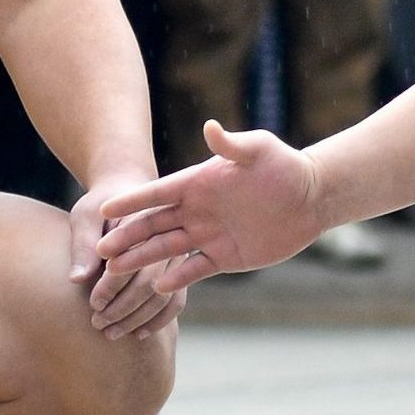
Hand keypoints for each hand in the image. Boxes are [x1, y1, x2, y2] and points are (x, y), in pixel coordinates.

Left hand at [70, 176, 188, 341]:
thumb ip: (83, 244)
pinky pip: (176, 301)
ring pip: (165, 296)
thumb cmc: (100, 205)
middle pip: (151, 283)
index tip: (92, 304)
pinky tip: (140, 334)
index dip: (111, 286)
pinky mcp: (178, 272)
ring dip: (139, 319)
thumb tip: (76, 279)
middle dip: (123, 308)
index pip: (132, 263)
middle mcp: (169, 240)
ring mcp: (177, 258)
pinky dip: (160, 320)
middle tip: (97, 324)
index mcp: (148, 223)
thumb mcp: (85, 216)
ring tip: (111, 333)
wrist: (126, 191)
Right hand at [97, 121, 329, 292]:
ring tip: (116, 272)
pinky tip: (158, 287)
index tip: (104, 208)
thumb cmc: (286, 166)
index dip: (133, 201)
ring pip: (167, 248)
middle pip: (153, 225)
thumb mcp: (259, 150)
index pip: (158, 193)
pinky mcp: (224, 256)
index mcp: (198, 183)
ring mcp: (208, 234)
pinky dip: (178, 278)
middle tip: (101, 251)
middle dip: (127, 237)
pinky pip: (195, 269)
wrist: (313, 196)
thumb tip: (209, 126)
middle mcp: (197, 210)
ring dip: (142, 259)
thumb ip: (232, 144)